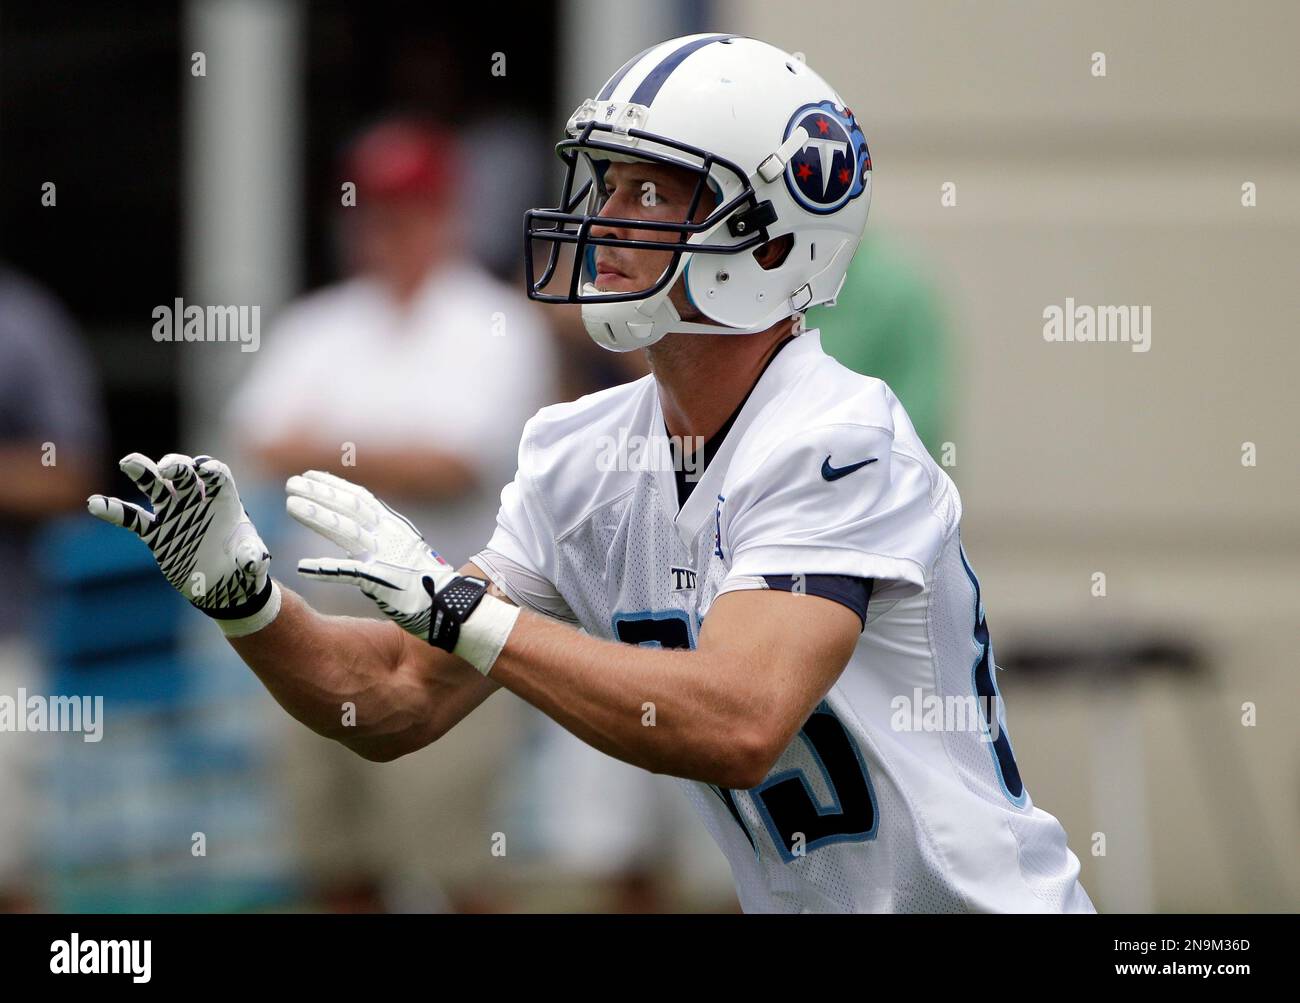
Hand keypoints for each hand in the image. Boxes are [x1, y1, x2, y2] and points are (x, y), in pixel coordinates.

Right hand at [87, 453, 280, 635]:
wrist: (225, 588)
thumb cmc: (243, 569)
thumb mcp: (252, 563)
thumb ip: (253, 557)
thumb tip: (257, 560)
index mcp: (224, 501)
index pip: (217, 475)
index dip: (209, 469)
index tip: (202, 469)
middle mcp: (198, 502)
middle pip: (184, 475)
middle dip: (176, 467)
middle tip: (167, 468)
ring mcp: (175, 515)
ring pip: (156, 487)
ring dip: (143, 472)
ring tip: (129, 462)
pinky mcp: (157, 534)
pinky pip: (133, 519)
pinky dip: (115, 511)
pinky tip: (96, 504)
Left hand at [287, 470, 518, 671]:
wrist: (454, 606)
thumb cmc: (429, 585)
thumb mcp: (407, 553)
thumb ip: (384, 542)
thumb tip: (361, 538)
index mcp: (395, 529)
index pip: (361, 499)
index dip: (335, 486)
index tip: (312, 476)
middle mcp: (389, 537)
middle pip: (349, 507)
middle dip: (320, 493)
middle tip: (292, 483)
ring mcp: (386, 557)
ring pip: (346, 530)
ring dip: (318, 516)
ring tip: (292, 505)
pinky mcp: (383, 581)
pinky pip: (349, 572)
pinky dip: (326, 568)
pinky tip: (304, 566)